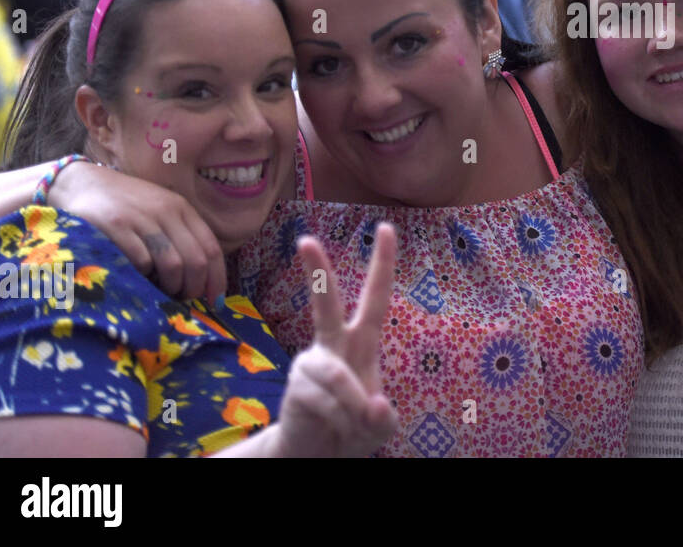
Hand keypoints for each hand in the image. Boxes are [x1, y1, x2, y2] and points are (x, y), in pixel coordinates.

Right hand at [49, 162, 224, 300]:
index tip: (215, 300)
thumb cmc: (124, 205)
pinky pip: (141, 261)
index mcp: (181, 209)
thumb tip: (199, 278)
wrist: (81, 183)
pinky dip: (144, 277)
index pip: (211, 248)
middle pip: (196, 260)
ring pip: (173, 264)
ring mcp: (141, 218)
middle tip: (184, 300)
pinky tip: (138, 278)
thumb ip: (179, 236)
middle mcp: (166, 211)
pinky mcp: (115, 226)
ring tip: (163, 293)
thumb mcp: (158, 212)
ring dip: (171, 286)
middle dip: (194, 287)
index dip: (216, 278)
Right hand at [271, 223, 398, 457]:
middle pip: (325, 304)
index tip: (386, 227)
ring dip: (353, 411)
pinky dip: (340, 422)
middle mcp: (332, 345)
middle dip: (316, 273)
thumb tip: (373, 405)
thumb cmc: (351, 430)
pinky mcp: (295, 386)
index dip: (383, 264)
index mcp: (361, 342)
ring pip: (339, 378)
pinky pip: (327, 402)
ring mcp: (311, 364)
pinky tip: (331, 428)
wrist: (314, 456)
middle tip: (306, 240)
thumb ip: (382, 418)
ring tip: (352, 426)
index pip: (375, 297)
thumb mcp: (379, 427)